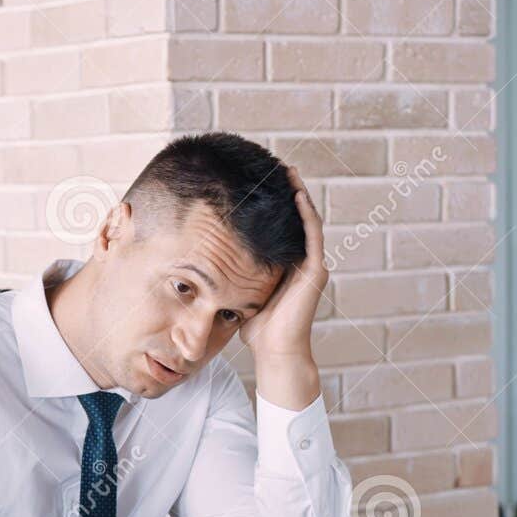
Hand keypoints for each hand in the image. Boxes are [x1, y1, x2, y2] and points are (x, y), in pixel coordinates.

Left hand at [239, 165, 326, 408]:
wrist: (274, 351)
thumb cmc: (255, 328)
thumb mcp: (239, 291)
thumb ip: (231, 273)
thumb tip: (201, 260)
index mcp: (284, 263)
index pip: (279, 225)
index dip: (272, 202)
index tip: (258, 180)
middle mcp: (300, 260)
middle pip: (294, 217)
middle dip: (286, 191)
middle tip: (275, 165)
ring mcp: (311, 265)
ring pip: (306, 220)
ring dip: (299, 194)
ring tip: (288, 171)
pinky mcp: (315, 271)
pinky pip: (312, 236)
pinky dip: (305, 215)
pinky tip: (297, 195)